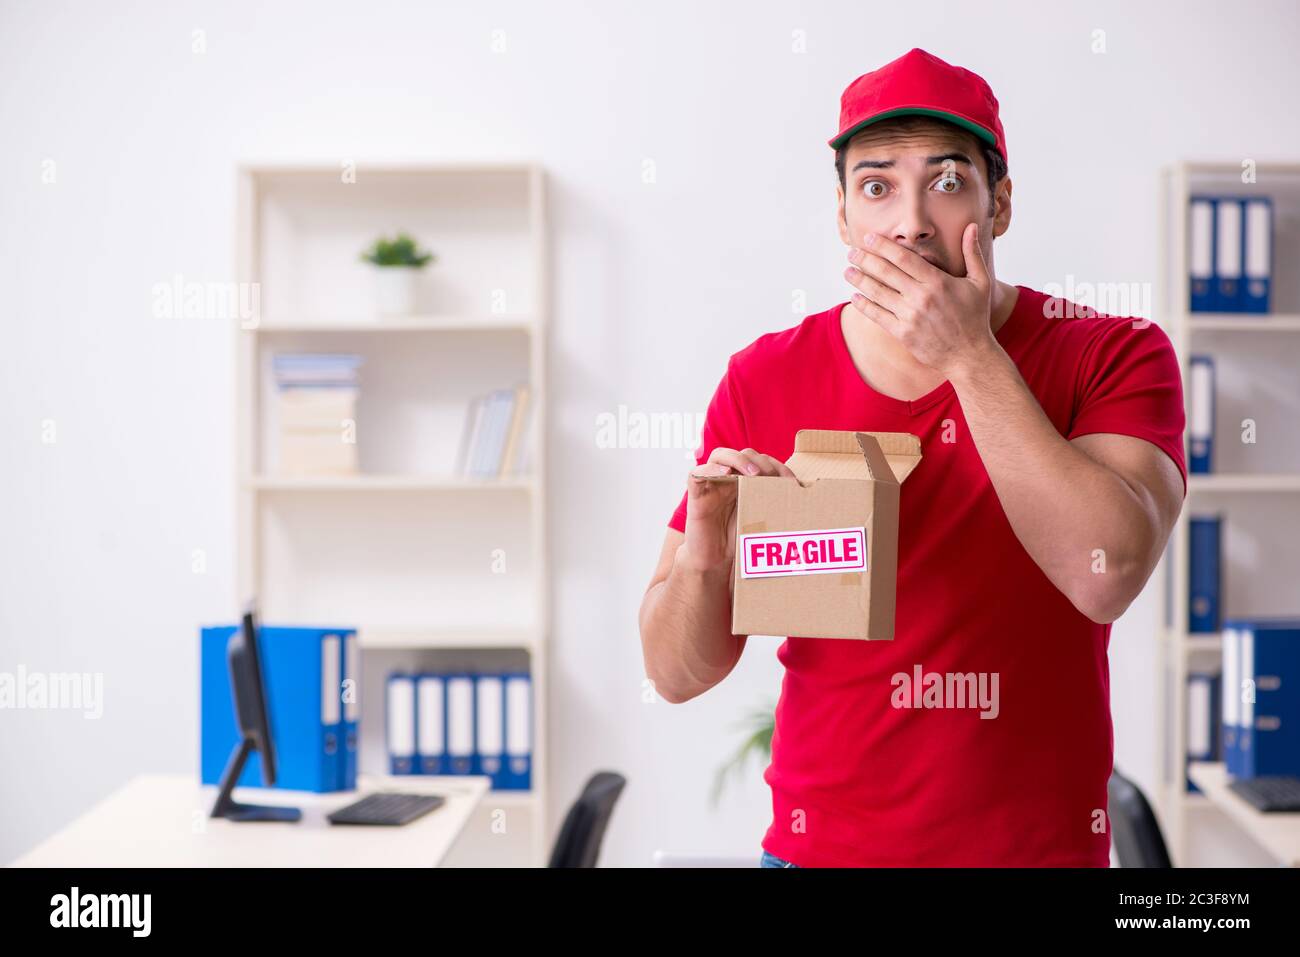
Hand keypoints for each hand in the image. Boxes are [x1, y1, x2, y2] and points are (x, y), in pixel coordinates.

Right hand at [679, 447, 795, 574]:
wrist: (714, 561)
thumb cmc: (737, 540)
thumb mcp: (762, 518)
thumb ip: (775, 504)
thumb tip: (804, 498)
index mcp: (746, 481)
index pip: (763, 460)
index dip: (778, 467)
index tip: (792, 482)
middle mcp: (729, 478)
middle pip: (744, 453)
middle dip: (761, 461)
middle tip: (771, 477)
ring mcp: (711, 484)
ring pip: (720, 455)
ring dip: (738, 459)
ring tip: (753, 473)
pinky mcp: (696, 495)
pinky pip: (696, 474)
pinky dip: (710, 469)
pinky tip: (725, 473)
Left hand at [843, 223, 996, 377]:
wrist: (969, 356)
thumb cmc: (974, 317)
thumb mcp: (980, 283)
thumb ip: (973, 253)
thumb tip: (971, 226)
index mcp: (937, 282)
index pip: (904, 258)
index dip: (883, 246)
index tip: (868, 238)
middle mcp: (921, 297)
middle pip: (886, 272)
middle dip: (865, 260)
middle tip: (852, 252)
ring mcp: (910, 316)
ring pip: (878, 293)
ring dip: (859, 280)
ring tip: (848, 271)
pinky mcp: (903, 334)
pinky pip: (878, 316)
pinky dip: (864, 306)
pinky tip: (854, 297)